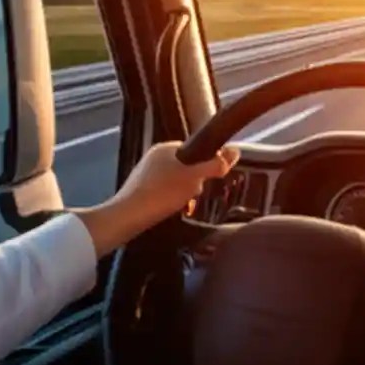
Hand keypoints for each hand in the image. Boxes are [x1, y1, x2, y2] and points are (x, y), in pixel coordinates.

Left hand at [74, 142, 238, 257]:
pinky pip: (163, 191)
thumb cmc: (162, 193)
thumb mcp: (194, 178)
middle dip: (193, 180)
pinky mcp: (139, 189)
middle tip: (194, 194)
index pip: (194, 149)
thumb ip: (215, 165)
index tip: (208, 178)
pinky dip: (169, 199)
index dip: (205, 163)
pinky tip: (169, 209)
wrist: (128, 216)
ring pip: (175, 180)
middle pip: (185, 165)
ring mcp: (144, 172)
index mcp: (165, 147)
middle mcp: (153, 156)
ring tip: (181, 204)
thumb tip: (236, 151)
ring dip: (182, 191)